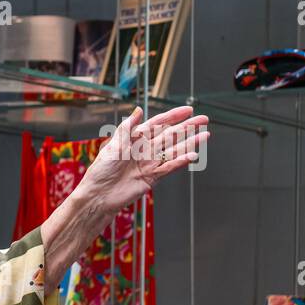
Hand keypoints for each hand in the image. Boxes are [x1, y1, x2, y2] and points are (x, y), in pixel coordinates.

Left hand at [77, 104, 209, 215]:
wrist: (99, 195)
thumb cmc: (101, 171)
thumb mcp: (113, 145)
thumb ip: (127, 128)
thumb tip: (138, 109)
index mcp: (134, 140)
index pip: (157, 124)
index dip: (173, 116)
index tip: (187, 110)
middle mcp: (144, 150)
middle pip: (170, 135)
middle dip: (187, 127)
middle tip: (204, 119)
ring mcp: (149, 163)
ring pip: (174, 150)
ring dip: (190, 143)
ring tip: (205, 135)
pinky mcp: (152, 177)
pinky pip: (169, 167)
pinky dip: (181, 162)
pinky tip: (193, 155)